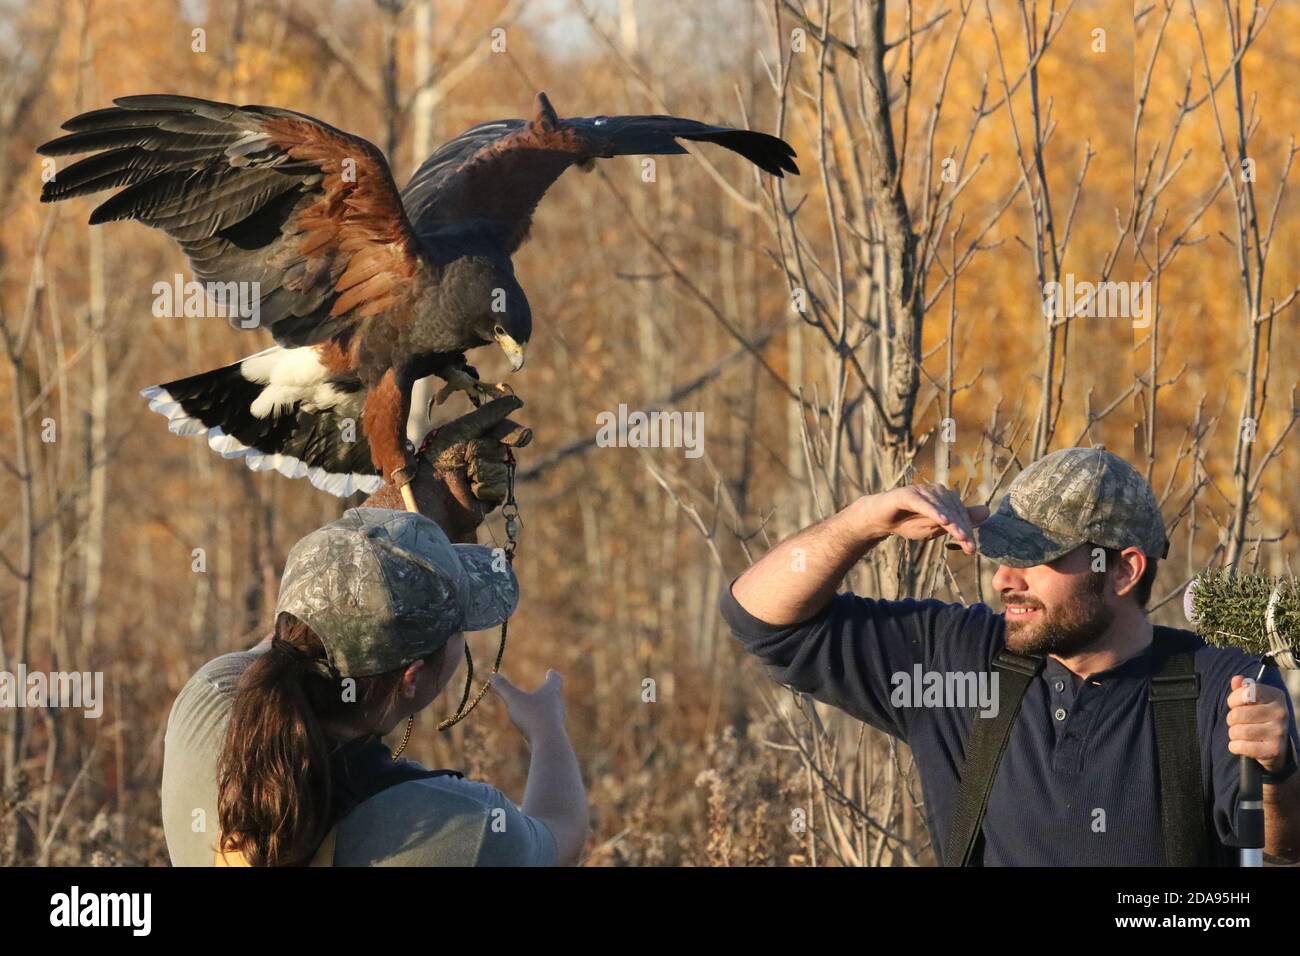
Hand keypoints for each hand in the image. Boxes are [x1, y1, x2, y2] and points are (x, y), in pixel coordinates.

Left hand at [363, 394, 530, 540]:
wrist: (428, 489)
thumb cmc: (439, 456)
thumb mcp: (463, 429)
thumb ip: (490, 414)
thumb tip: (518, 400)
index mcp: (481, 437)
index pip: (505, 430)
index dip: (512, 433)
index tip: (521, 437)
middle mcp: (488, 456)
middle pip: (501, 448)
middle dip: (480, 451)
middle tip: (462, 457)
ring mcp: (490, 477)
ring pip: (501, 469)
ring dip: (479, 471)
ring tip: (462, 477)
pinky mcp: (491, 498)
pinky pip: (499, 488)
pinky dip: (481, 488)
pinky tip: (468, 492)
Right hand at [492, 669, 566, 744]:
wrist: (549, 743)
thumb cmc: (533, 716)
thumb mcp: (514, 700)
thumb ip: (503, 688)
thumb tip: (492, 676)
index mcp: (551, 692)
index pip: (555, 680)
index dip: (552, 676)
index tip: (552, 672)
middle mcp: (557, 705)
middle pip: (556, 695)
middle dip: (550, 692)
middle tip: (547, 689)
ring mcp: (557, 721)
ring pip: (552, 712)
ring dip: (545, 709)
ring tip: (538, 710)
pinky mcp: (554, 735)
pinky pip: (547, 727)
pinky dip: (541, 724)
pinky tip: (536, 730)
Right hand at [854, 482, 987, 554]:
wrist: (880, 519)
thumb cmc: (909, 521)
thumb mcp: (936, 526)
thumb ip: (959, 520)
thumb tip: (987, 511)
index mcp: (945, 498)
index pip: (960, 514)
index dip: (967, 530)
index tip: (972, 549)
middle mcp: (935, 491)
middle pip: (954, 510)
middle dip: (962, 529)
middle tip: (969, 547)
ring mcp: (921, 491)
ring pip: (941, 507)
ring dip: (952, 522)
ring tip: (960, 537)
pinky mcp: (907, 494)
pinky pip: (923, 503)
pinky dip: (934, 511)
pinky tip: (943, 521)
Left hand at [1227, 675, 1294, 772]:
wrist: (1275, 746)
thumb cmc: (1259, 718)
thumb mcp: (1253, 701)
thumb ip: (1243, 689)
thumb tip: (1237, 679)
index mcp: (1276, 696)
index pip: (1246, 692)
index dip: (1233, 700)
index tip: (1234, 705)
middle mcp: (1280, 713)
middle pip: (1237, 714)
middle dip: (1231, 719)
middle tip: (1238, 722)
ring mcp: (1279, 731)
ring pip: (1238, 731)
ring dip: (1233, 734)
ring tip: (1241, 734)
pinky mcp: (1274, 749)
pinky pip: (1241, 746)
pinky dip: (1235, 747)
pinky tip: (1241, 745)